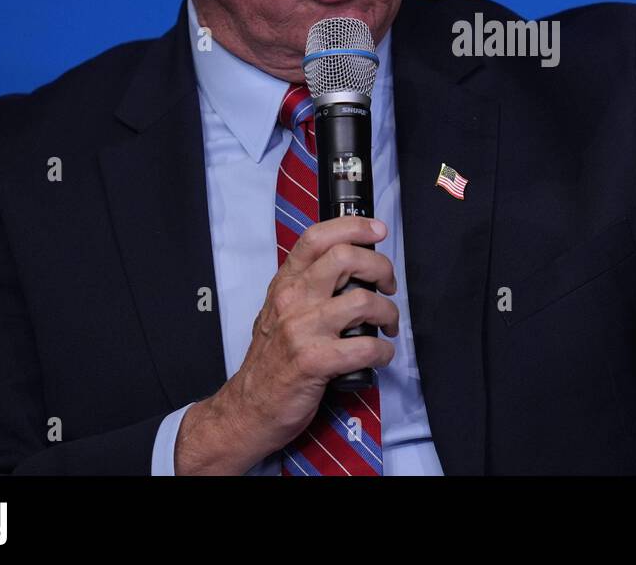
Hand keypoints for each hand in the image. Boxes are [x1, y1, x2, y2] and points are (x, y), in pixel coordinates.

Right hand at [175, 215, 398, 474]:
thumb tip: (351, 266)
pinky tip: (380, 355)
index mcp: (285, 284)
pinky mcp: (314, 361)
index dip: (353, 227)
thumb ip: (307, 286)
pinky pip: (366, 347)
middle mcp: (292, 300)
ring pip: (363, 301)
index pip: (316, 238)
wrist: (247, 409)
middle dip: (381, 268)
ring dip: (388, 313)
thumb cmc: (271, 360)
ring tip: (387, 325)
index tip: (377, 231)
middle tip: (388, 286)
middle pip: (346, 258)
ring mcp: (302, 330)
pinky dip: (384, 351)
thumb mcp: (280, 312)